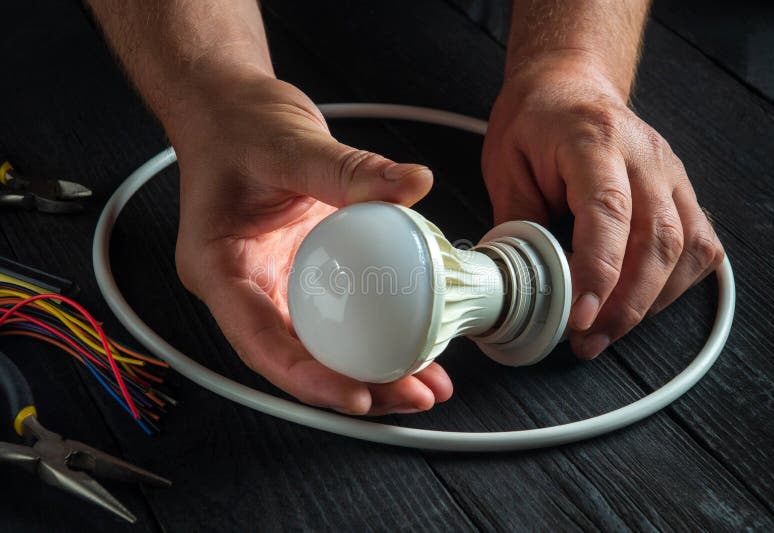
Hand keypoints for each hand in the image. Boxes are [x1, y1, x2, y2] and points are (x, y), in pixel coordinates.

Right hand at [171, 74, 452, 413]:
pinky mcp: (304, 272)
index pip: (257, 339)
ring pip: (321, 345)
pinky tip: (417, 337)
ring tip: (426, 382)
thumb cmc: (237, 125)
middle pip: (295, 357)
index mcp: (218, 268)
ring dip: (372, 369)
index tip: (355, 394)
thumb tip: (412, 184)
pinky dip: (377, 328)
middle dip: (353, 387)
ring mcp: (275, 283)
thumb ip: (348, 168)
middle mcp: (245, 287)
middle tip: (413, 394)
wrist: (230, 110)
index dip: (306, 378)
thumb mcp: (289, 142)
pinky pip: (341, 312)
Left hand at [482, 53, 723, 358]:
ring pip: (686, 249)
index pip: (609, 212)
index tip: (581, 316)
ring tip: (608, 330)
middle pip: (657, 240)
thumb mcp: (505, 165)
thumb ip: (516, 223)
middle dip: (626, 304)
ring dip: (651, 301)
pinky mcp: (682, 192)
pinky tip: (643, 302)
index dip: (599, 271)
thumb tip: (522, 285)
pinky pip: (698, 246)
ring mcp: (672, 174)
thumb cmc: (535, 121)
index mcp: (594, 142)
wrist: (569, 86)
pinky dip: (675, 284)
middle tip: (589, 340)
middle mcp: (645, 157)